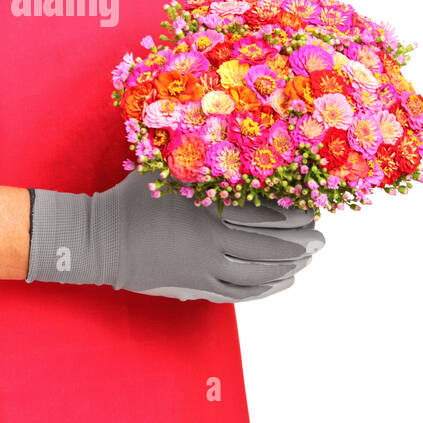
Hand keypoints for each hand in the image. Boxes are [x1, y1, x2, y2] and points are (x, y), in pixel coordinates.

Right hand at [26, 166, 324, 301]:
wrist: (100, 241)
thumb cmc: (130, 199)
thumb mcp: (163, 170)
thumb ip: (195, 156)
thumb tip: (225, 129)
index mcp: (208, 213)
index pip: (265, 215)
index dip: (294, 214)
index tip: (313, 209)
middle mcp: (211, 244)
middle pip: (269, 247)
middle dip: (301, 244)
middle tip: (322, 240)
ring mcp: (204, 271)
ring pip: (258, 274)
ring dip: (287, 267)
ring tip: (307, 260)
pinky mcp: (196, 288)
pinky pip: (241, 293)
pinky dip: (266, 288)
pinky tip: (282, 281)